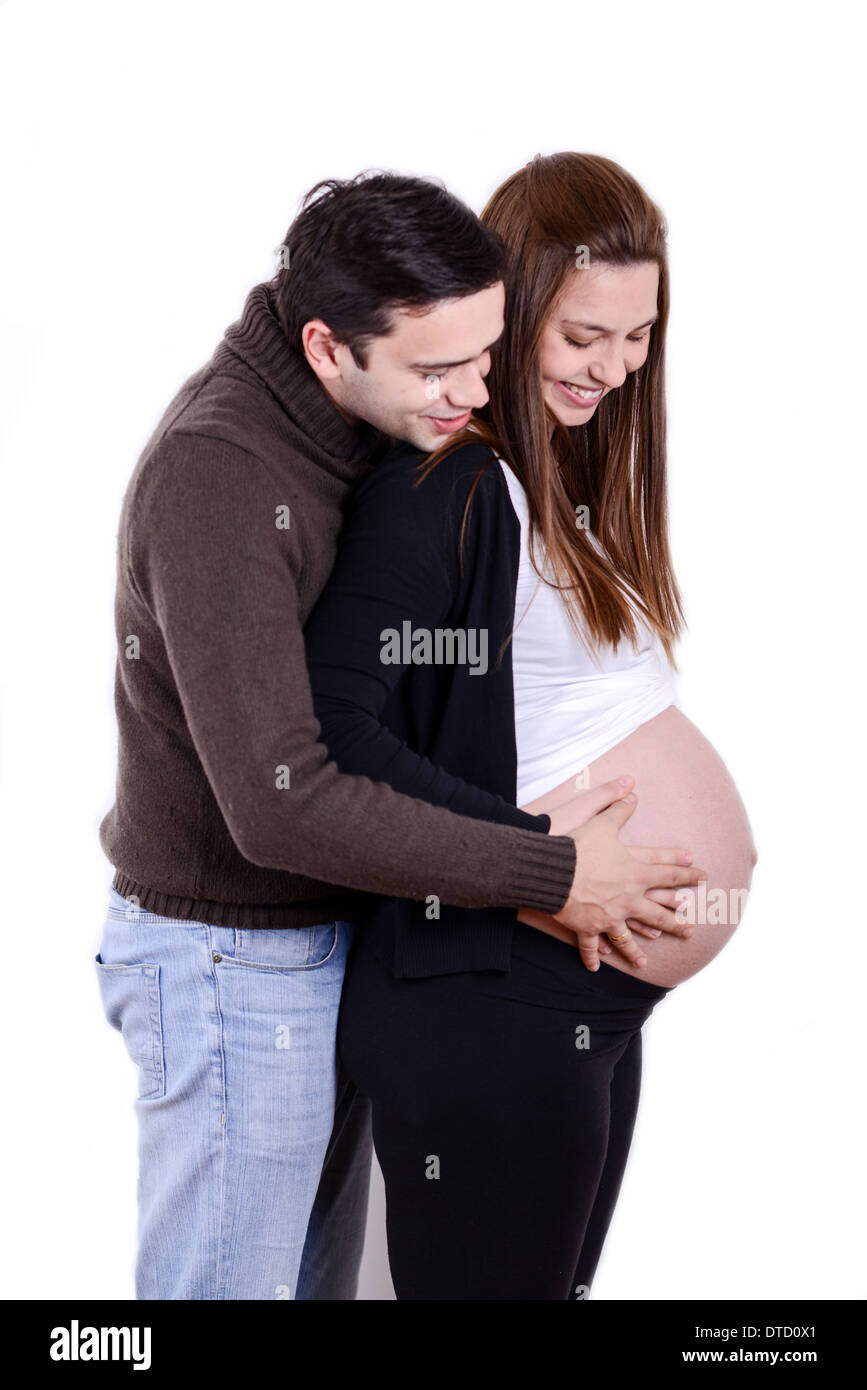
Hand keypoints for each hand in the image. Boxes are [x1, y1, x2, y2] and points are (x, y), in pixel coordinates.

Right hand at [546, 777, 706, 972]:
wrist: (551, 871)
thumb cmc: (578, 845)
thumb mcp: (601, 821)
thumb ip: (617, 805)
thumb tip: (631, 787)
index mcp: (634, 871)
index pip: (667, 871)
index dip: (686, 871)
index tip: (702, 875)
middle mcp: (628, 897)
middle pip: (657, 912)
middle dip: (675, 921)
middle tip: (690, 930)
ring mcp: (609, 915)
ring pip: (629, 936)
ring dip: (637, 950)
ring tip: (646, 961)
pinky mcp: (588, 926)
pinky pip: (591, 945)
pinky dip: (593, 956)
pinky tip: (598, 968)